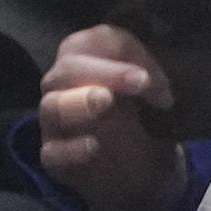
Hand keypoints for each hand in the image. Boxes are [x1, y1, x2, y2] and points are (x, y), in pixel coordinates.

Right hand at [40, 26, 184, 210]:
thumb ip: (154, 80)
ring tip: (107, 101)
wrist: (145, 169)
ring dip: (81, 101)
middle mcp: (64, 85)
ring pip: (54, 105)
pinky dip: (72, 148)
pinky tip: (94, 146)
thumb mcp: (155, 95)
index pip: (95, 41)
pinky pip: (54, 151)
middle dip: (106, 72)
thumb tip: (156, 79)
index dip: (128, 52)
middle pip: (70, 68)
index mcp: (88, 60)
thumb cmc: (145, 119)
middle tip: (139, 82)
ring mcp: (55, 121)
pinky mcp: (54, 155)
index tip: (156, 78)